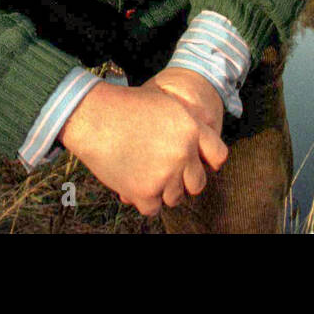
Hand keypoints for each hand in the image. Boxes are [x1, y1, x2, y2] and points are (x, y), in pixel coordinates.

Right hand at [58, 81, 227, 215]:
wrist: (94, 116)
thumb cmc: (127, 107)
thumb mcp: (167, 104)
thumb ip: (190, 125)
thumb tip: (202, 150)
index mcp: (192, 129)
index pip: (219, 156)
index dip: (206, 161)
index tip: (193, 162)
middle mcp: (183, 154)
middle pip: (197, 184)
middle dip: (183, 180)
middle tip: (164, 172)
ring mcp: (165, 175)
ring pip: (175, 198)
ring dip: (162, 190)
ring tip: (145, 174)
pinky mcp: (145, 192)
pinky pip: (153, 209)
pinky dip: (144, 200)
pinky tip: (134, 184)